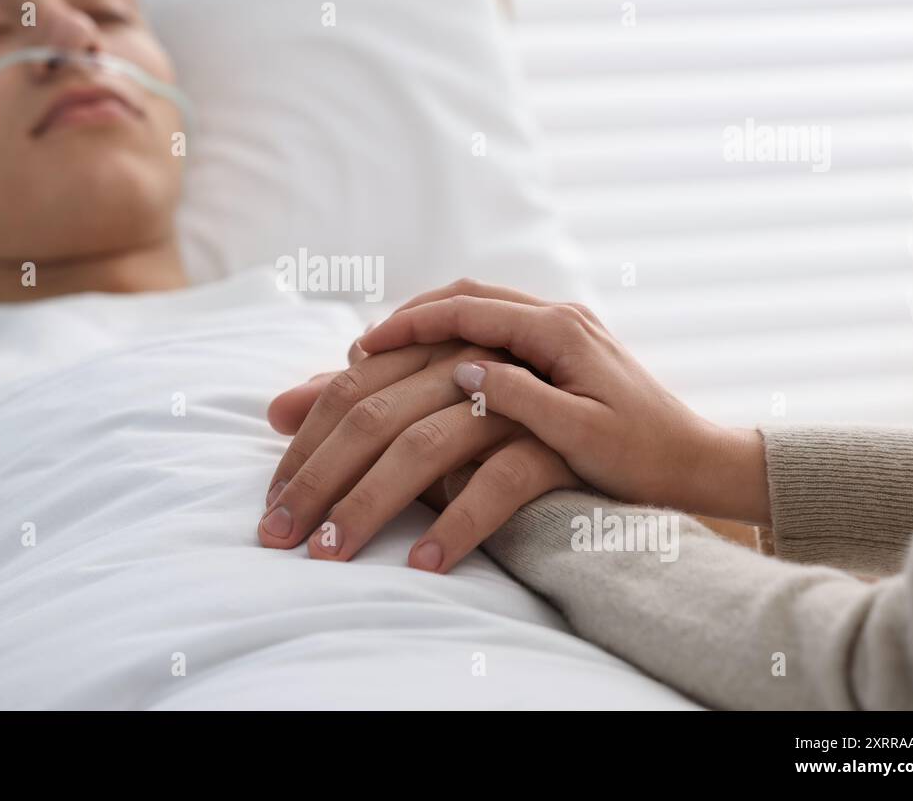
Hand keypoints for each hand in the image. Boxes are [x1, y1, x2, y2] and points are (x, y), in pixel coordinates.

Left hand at [261, 339, 584, 572]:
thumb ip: (362, 404)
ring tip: (330, 555)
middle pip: (374, 416)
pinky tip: (422, 565)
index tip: (272, 499)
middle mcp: (471, 362)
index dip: (306, 443)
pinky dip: (457, 523)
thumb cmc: (516, 427)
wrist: (640, 446)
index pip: (351, 389)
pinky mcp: (557, 442)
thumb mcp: (433, 413)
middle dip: (317, 480)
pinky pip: (499, 483)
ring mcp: (516, 398)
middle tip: (277, 536)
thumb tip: (275, 408)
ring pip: (423, 446)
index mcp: (437, 348)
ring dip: (369, 505)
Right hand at [356, 279, 769, 524]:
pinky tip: (433, 360)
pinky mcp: (564, 348)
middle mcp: (560, 317)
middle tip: (367, 343)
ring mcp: (563, 328)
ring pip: (482, 306)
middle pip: (469, 296)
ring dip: (433, 321)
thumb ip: (519, 396)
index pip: (468, 311)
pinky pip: (498, 327)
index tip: (367, 343)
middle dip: (412, 314)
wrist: (695, 460)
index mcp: (560, 331)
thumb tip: (462, 368)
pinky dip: (458, 335)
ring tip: (389, 347)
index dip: (411, 323)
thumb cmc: (643, 455)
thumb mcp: (579, 433)